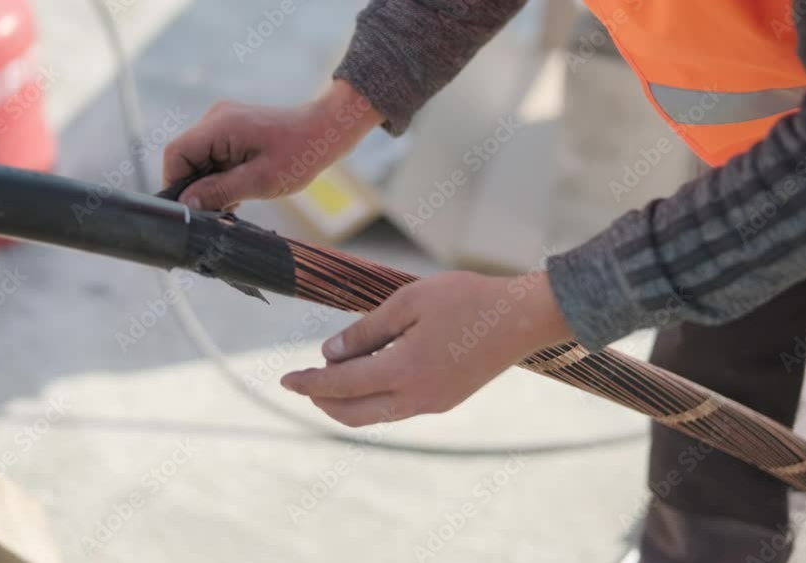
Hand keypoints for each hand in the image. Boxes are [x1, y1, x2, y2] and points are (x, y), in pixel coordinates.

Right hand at [162, 80, 382, 209]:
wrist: (326, 131)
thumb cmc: (300, 154)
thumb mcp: (261, 180)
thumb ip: (220, 191)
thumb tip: (187, 204)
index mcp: (220, 126)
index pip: (176, 153)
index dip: (175, 183)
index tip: (188, 209)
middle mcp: (216, 119)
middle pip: (186, 157)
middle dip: (195, 187)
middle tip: (215, 210)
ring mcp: (224, 123)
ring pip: (200, 160)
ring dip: (210, 184)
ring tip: (234, 201)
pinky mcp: (233, 131)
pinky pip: (214, 157)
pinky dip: (221, 176)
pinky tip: (239, 191)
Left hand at [280, 271, 571, 426]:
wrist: (521, 318)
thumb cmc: (467, 299)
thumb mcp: (409, 302)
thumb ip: (366, 330)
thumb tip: (330, 354)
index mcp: (405, 370)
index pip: (341, 385)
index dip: (309, 383)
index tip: (284, 380)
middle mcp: (417, 397)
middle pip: (353, 413)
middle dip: (322, 401)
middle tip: (303, 382)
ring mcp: (433, 403)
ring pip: (374, 415)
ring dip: (347, 402)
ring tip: (331, 376)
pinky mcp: (445, 401)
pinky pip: (396, 409)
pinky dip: (372, 398)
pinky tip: (367, 375)